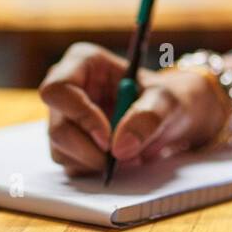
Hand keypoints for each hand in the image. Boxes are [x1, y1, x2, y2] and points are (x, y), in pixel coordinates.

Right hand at [38, 41, 225, 175]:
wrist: (174, 117)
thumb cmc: (169, 98)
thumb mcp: (168, 101)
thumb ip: (148, 117)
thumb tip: (120, 146)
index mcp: (83, 62)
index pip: (58, 90)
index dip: (80, 116)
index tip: (108, 138)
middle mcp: (68, 88)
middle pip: (58, 127)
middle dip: (90, 150)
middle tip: (123, 158)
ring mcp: (65, 117)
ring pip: (61, 150)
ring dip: (96, 161)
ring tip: (131, 156)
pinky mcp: (70, 142)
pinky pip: (71, 164)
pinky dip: (96, 168)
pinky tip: (122, 160)